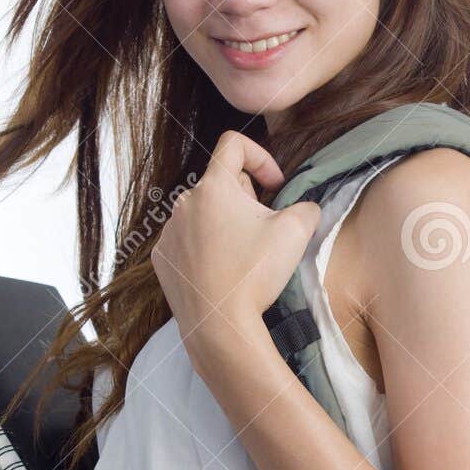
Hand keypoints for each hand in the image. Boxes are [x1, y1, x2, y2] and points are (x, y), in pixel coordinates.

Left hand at [151, 131, 320, 359]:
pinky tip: (221, 271)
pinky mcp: (162, 258)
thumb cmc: (254, 275)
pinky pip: (188, 240)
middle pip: (221, 184)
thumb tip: (306, 209)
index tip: (274, 186)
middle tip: (263, 230)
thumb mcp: (296, 232)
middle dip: (246, 199)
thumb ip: (307, 207)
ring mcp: (169, 232)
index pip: (233, 145)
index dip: (260, 156)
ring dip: (225, 224)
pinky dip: (206, 247)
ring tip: (243, 255)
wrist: (219, 325)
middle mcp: (184, 203)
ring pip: (204, 214)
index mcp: (213, 187)